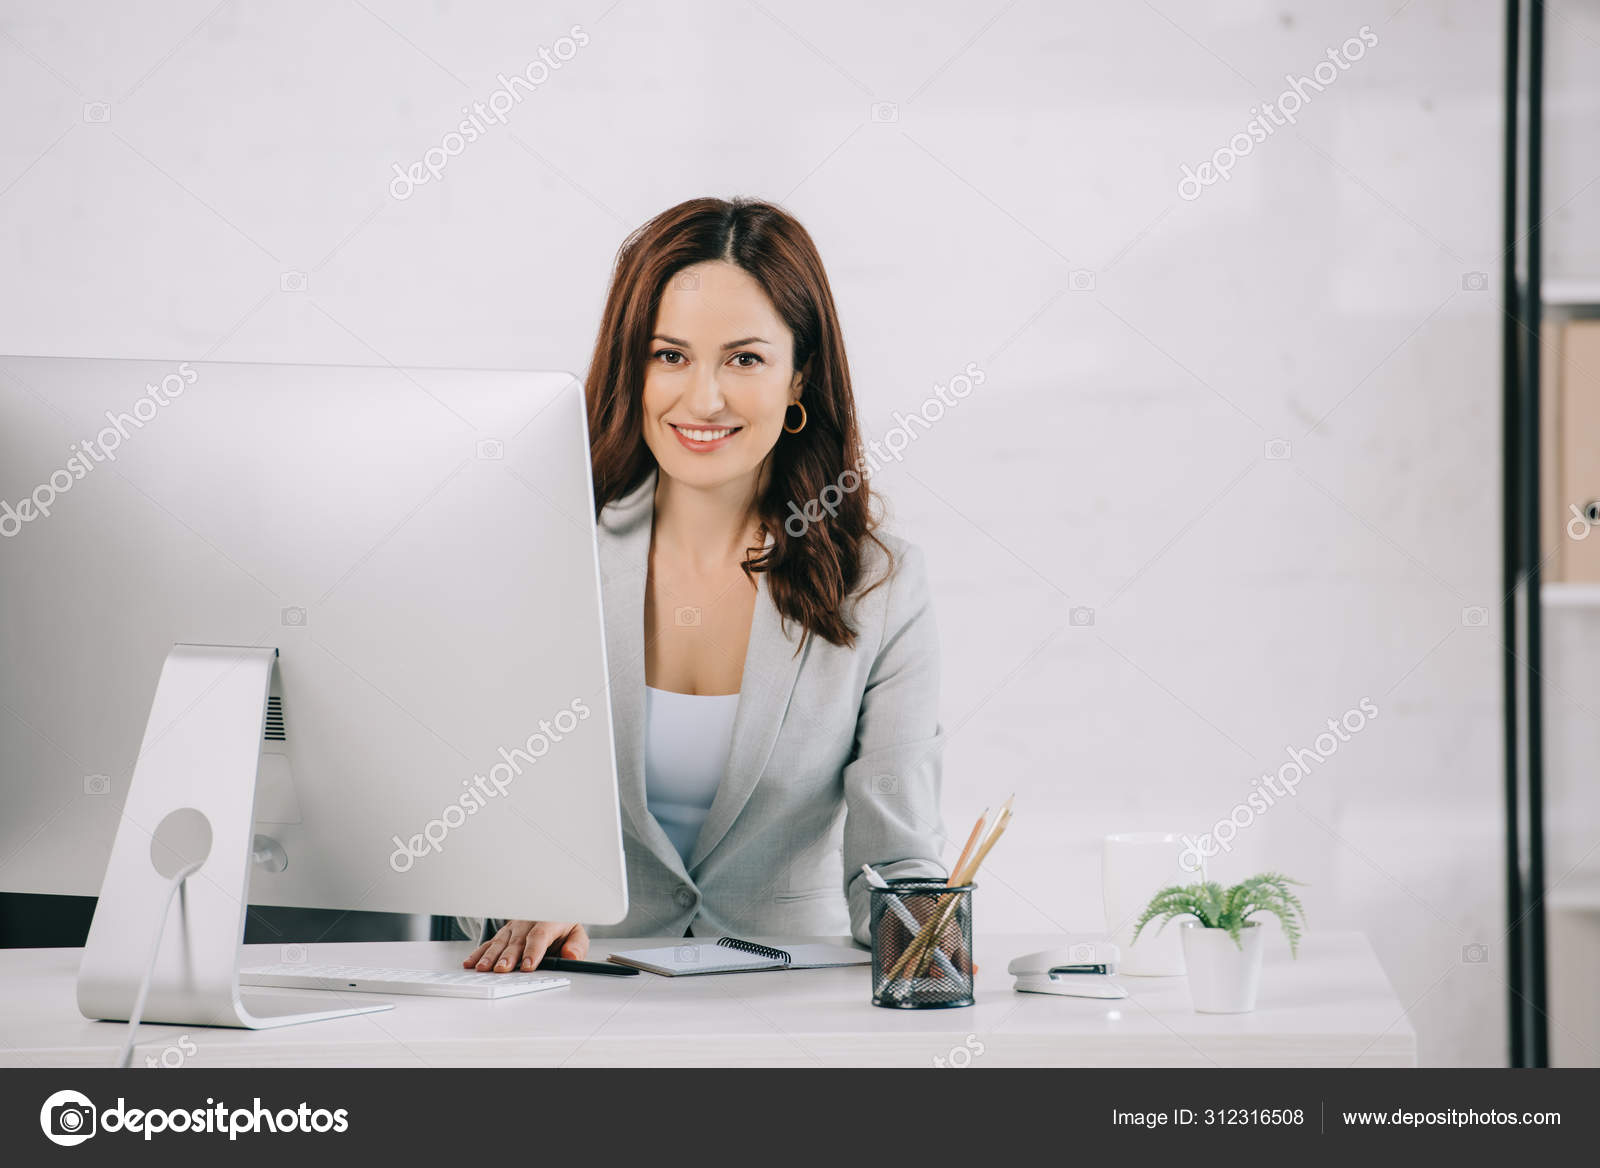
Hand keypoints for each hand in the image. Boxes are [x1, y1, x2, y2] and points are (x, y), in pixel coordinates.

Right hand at [464, 920, 588, 972]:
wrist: (552, 914)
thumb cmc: (563, 929)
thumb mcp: (576, 934)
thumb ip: (576, 946)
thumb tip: (571, 956)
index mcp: (548, 921)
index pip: (540, 935)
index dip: (534, 951)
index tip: (529, 966)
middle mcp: (528, 922)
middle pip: (517, 940)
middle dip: (508, 956)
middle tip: (502, 969)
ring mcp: (513, 927)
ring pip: (500, 942)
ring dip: (490, 956)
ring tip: (483, 968)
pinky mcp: (503, 934)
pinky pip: (490, 943)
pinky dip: (479, 953)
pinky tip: (471, 963)